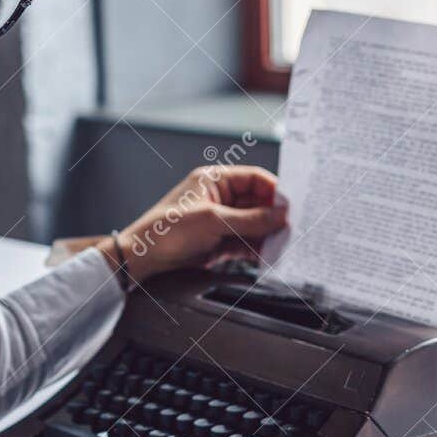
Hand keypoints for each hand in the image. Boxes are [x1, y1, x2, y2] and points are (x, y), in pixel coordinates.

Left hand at [112, 164, 286, 284]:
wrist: (143, 258)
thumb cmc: (166, 230)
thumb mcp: (212, 221)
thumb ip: (250, 219)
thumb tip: (281, 214)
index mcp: (214, 180)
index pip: (254, 178)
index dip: (274, 190)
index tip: (292, 205)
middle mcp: (219, 197)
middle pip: (257, 202)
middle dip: (273, 216)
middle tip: (292, 228)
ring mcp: (221, 220)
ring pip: (254, 224)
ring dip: (267, 235)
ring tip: (284, 245)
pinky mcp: (220, 241)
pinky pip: (246, 242)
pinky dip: (257, 249)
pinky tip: (268, 256)